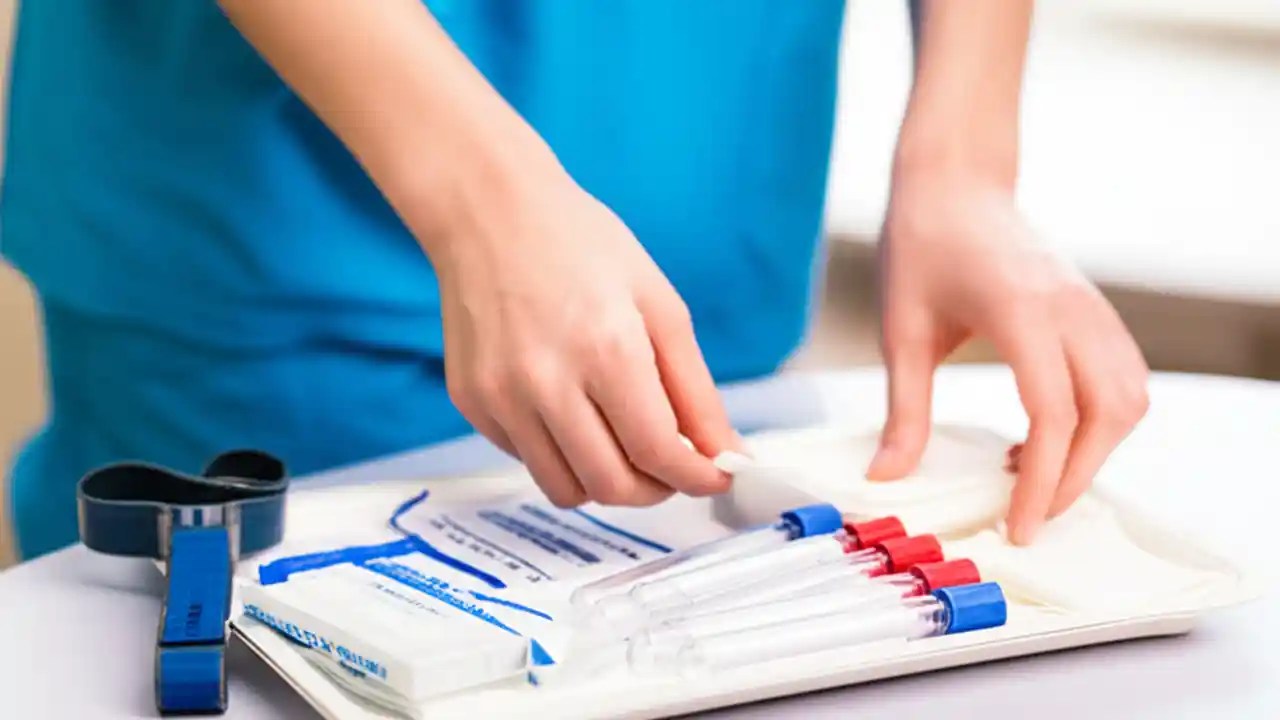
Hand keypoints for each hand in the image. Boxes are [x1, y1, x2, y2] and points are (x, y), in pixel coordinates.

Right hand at [433, 168, 737, 507]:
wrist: (489, 211)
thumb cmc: (580, 245)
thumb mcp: (659, 306)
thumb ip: (694, 391)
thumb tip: (724, 455)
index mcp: (606, 349)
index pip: (658, 452)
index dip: (696, 477)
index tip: (714, 477)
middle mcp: (546, 382)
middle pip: (612, 486)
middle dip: (655, 489)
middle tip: (671, 466)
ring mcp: (501, 397)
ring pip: (565, 489)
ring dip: (606, 482)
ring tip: (622, 444)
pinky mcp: (472, 402)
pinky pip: (526, 460)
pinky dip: (560, 453)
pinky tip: (570, 409)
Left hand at [866, 173, 1149, 544]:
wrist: (954, 184)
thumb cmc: (920, 248)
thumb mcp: (899, 332)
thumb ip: (903, 410)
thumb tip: (885, 476)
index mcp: (1021, 311)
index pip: (1054, 413)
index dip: (1043, 480)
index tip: (1017, 527)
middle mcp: (1071, 309)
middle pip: (1108, 414)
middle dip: (1077, 477)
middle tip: (1028, 516)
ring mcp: (1091, 306)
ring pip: (1128, 398)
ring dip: (1096, 450)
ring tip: (1034, 476)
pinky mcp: (1094, 310)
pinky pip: (1123, 377)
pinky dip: (1101, 420)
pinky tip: (1047, 436)